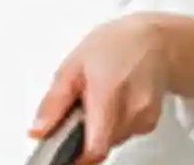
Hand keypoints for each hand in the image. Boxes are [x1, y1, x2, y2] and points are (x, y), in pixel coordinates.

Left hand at [29, 14, 170, 164]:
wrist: (155, 39)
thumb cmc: (115, 44)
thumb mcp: (73, 64)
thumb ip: (55, 102)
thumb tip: (39, 130)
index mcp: (107, 93)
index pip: (94, 147)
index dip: (77, 158)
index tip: (66, 154)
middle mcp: (130, 109)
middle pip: (100, 144)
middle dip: (86, 133)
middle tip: (82, 108)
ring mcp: (143, 117)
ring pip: (112, 140)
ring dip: (101, 128)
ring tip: (101, 98)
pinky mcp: (150, 122)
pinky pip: (125, 133)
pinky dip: (116, 123)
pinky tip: (116, 101)